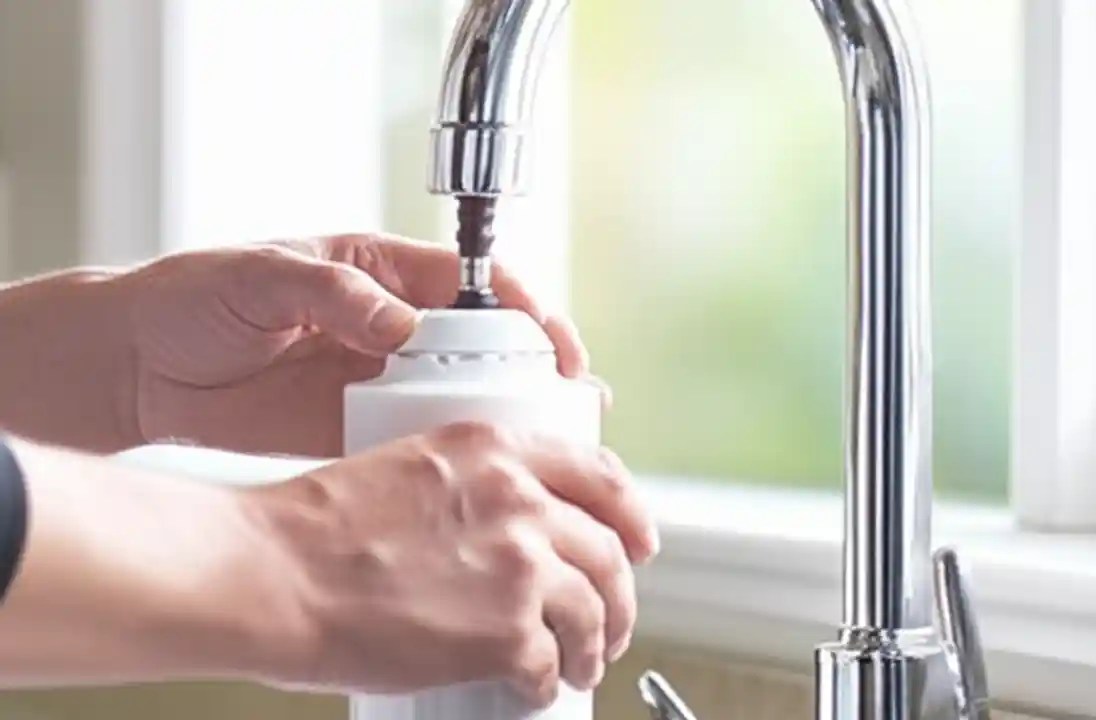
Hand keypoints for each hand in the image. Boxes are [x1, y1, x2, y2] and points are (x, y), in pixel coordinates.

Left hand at [118, 234, 588, 455]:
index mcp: (382, 270)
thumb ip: (335, 294)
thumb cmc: (193, 300)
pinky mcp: (363, 424)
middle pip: (489, 341)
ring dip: (514, 413)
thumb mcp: (261, 278)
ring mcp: (383, 377)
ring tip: (557, 443)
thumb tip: (400, 326)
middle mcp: (395, 323)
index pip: (474, 282)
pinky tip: (492, 470)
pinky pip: (425, 433)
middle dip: (540, 367)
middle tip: (575, 400)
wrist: (140, 367)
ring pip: (468, 391)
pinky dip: (463, 448)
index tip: (555, 343)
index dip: (525, 308)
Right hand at [246, 422, 658, 703]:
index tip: (639, 538)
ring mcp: (519, 567)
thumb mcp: (413, 468)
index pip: (599, 475)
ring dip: (595, 644)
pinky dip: (548, 682)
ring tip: (584, 662)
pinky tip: (532, 687)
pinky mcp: (505, 634)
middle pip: (609, 550)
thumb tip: (515, 528)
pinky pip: (550, 665)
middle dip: (620, 594)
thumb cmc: (319, 527)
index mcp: (496, 451)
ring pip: (592, 611)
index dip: (630, 513)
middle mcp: (520, 501)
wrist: (275, 573)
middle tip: (614, 619)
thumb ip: (477, 487)